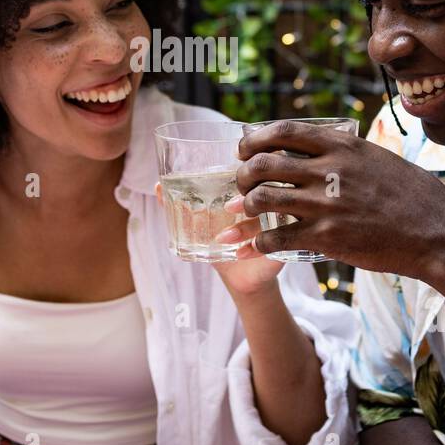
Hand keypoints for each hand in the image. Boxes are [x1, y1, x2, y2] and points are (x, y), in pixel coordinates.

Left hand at [155, 182, 284, 297]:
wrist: (241, 276)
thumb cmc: (222, 242)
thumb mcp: (201, 224)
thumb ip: (179, 204)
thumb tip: (157, 185)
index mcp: (252, 188)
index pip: (254, 168)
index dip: (242, 171)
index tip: (221, 184)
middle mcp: (271, 200)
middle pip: (267, 186)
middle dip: (247, 195)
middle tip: (226, 208)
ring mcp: (281, 221)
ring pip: (271, 214)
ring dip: (246, 226)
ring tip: (222, 239)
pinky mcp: (286, 242)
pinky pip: (276, 239)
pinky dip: (254, 247)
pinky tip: (238, 254)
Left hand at [233, 119, 444, 278]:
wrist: (436, 232)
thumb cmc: (412, 195)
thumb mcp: (377, 157)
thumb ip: (344, 152)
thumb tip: (316, 147)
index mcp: (342, 146)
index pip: (282, 131)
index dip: (255, 139)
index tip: (245, 149)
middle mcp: (328, 171)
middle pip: (262, 163)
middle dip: (243, 173)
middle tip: (243, 183)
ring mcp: (325, 205)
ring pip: (262, 199)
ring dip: (248, 206)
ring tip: (249, 211)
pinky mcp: (326, 238)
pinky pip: (276, 238)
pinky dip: (261, 242)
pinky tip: (262, 243)